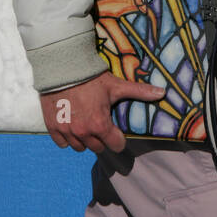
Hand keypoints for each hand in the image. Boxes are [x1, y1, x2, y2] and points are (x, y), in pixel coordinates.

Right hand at [39, 71, 165, 153]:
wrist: (63, 68)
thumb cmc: (92, 77)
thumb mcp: (117, 85)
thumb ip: (140, 92)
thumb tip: (163, 93)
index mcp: (100, 125)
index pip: (115, 146)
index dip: (119, 140)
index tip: (117, 134)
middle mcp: (83, 132)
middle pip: (98, 148)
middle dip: (102, 139)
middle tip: (101, 127)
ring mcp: (67, 131)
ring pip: (80, 147)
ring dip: (85, 140)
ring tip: (87, 127)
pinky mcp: (53, 127)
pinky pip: (62, 143)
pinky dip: (67, 138)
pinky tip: (72, 127)